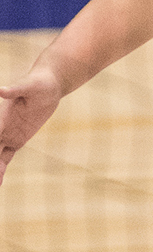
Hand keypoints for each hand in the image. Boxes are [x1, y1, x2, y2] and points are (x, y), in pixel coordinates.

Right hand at [0, 67, 63, 185]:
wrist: (48, 86)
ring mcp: (6, 135)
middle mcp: (0, 127)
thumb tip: (1, 90)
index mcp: (0, 115)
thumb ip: (14, 90)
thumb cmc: (38, 82)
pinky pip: (6, 157)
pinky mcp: (16, 141)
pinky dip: (1, 169)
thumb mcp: (28, 85)